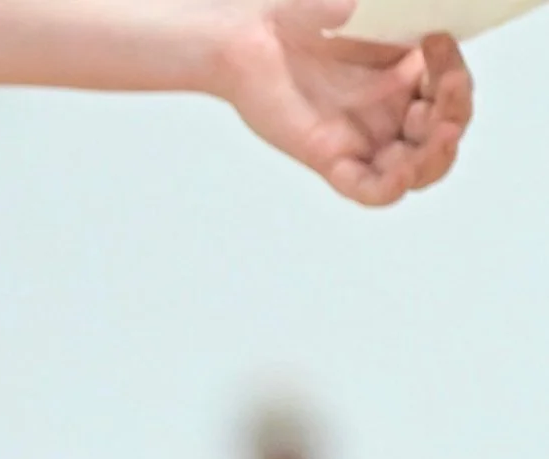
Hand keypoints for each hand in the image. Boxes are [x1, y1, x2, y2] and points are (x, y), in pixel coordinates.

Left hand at [214, 0, 469, 204]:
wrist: (254, 41)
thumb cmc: (305, 15)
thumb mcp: (366, 4)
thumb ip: (400, 6)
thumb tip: (432, 2)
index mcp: (413, 73)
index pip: (453, 87)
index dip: (456, 71)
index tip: (435, 38)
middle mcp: (395, 110)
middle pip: (444, 133)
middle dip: (454, 116)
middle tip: (443, 94)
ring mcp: (366, 138)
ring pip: (418, 168)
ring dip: (435, 156)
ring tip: (436, 134)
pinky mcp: (333, 160)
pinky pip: (369, 190)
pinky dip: (389, 188)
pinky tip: (401, 174)